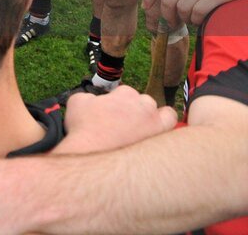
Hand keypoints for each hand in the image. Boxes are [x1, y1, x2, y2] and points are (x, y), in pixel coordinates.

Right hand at [56, 86, 176, 154]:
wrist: (92, 155)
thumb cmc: (83, 130)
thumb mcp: (76, 103)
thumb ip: (88, 96)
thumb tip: (92, 99)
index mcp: (124, 95)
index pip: (125, 92)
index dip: (117, 102)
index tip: (111, 112)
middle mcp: (143, 105)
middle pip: (144, 102)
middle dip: (135, 109)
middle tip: (123, 123)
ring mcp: (155, 122)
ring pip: (163, 113)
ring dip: (153, 117)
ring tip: (141, 128)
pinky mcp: (160, 138)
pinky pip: (171, 125)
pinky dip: (166, 127)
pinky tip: (156, 135)